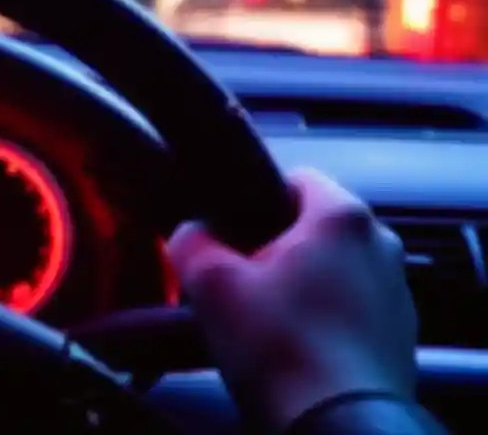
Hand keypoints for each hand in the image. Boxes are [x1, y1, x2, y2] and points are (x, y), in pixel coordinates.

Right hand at [166, 169, 416, 431]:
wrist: (336, 424)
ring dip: (298, 285)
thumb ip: (191, 240)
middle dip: (273, 247)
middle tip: (236, 280)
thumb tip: (190, 233)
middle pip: (311, 227)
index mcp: (341, 215)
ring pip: (331, 269)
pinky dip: (320, 319)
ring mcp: (395, 292)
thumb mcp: (210, 284)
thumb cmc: (282, 349)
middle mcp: (380, 245)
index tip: (227, 229)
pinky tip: (291, 346)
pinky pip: (348, 309)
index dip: (250, 199)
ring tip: (261, 319)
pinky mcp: (396, 335)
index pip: (292, 177)